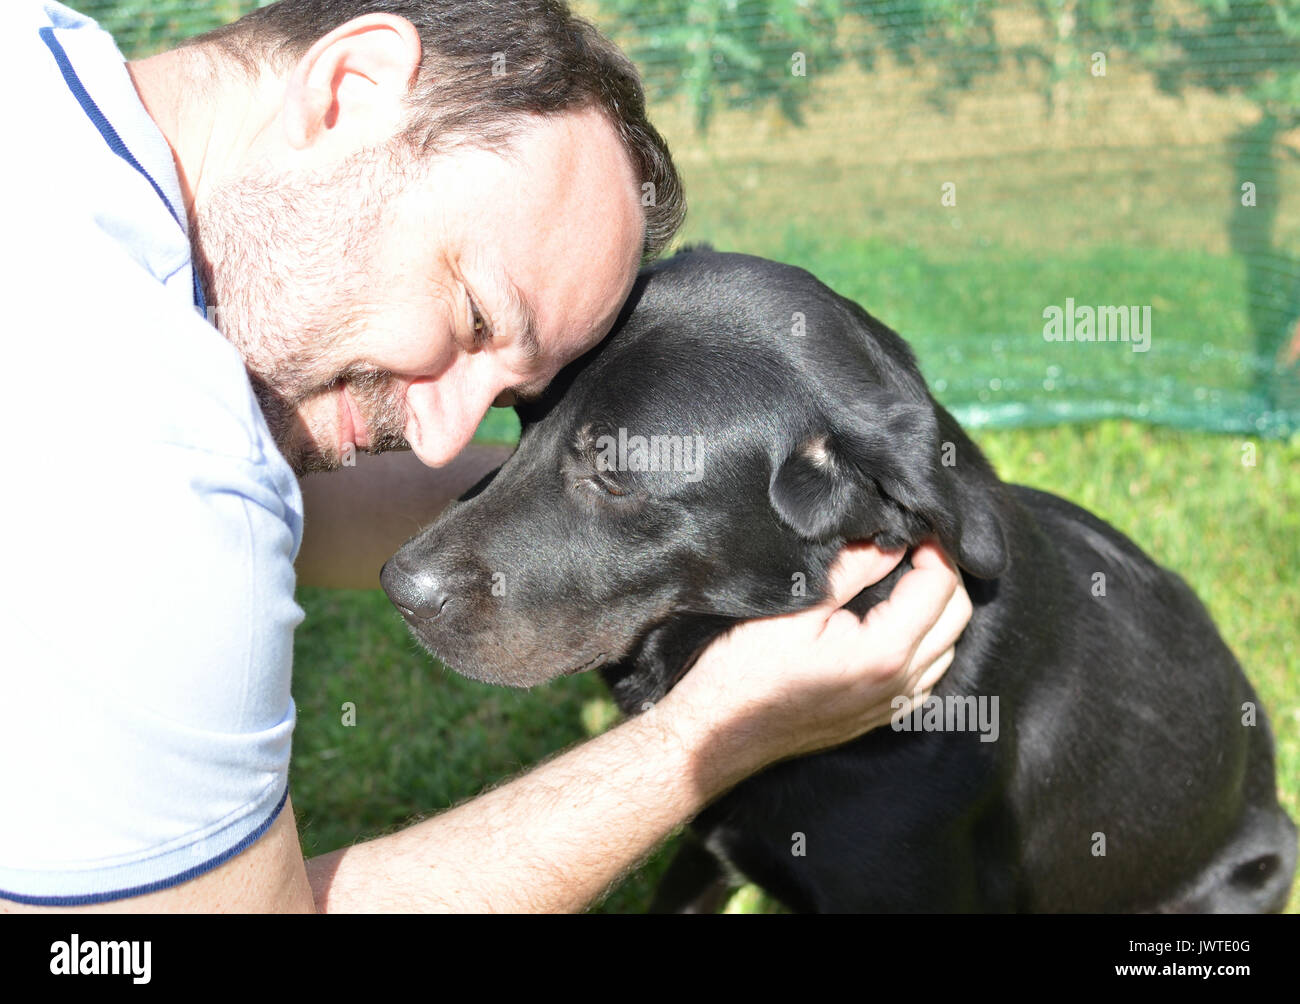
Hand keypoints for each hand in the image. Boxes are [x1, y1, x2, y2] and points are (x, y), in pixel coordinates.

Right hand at [661, 539, 971, 775]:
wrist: (722, 732)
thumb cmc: (745, 670)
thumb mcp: (794, 606)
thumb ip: (850, 570)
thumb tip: (887, 540)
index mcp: (884, 652)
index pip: (940, 587)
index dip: (934, 549)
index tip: (915, 526)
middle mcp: (900, 684)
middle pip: (957, 616)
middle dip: (943, 573)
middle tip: (914, 546)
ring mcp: (894, 706)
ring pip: (948, 646)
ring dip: (938, 608)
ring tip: (906, 577)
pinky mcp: (881, 717)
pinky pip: (928, 675)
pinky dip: (927, 641)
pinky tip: (898, 624)